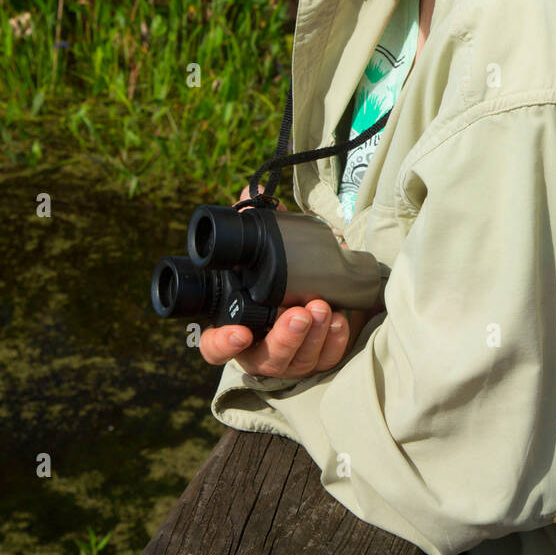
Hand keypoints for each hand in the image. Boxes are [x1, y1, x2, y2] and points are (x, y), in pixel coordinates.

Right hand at [200, 186, 381, 377]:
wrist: (301, 295)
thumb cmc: (270, 278)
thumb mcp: (259, 252)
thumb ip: (252, 224)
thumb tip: (249, 193)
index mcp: (233, 327)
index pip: (215, 347)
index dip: (224, 344)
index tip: (240, 333)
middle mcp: (258, 348)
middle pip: (266, 356)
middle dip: (285, 337)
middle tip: (300, 313)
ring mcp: (287, 358)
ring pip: (297, 360)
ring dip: (312, 336)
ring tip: (323, 309)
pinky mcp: (314, 360)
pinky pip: (324, 359)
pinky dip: (333, 341)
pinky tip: (340, 320)